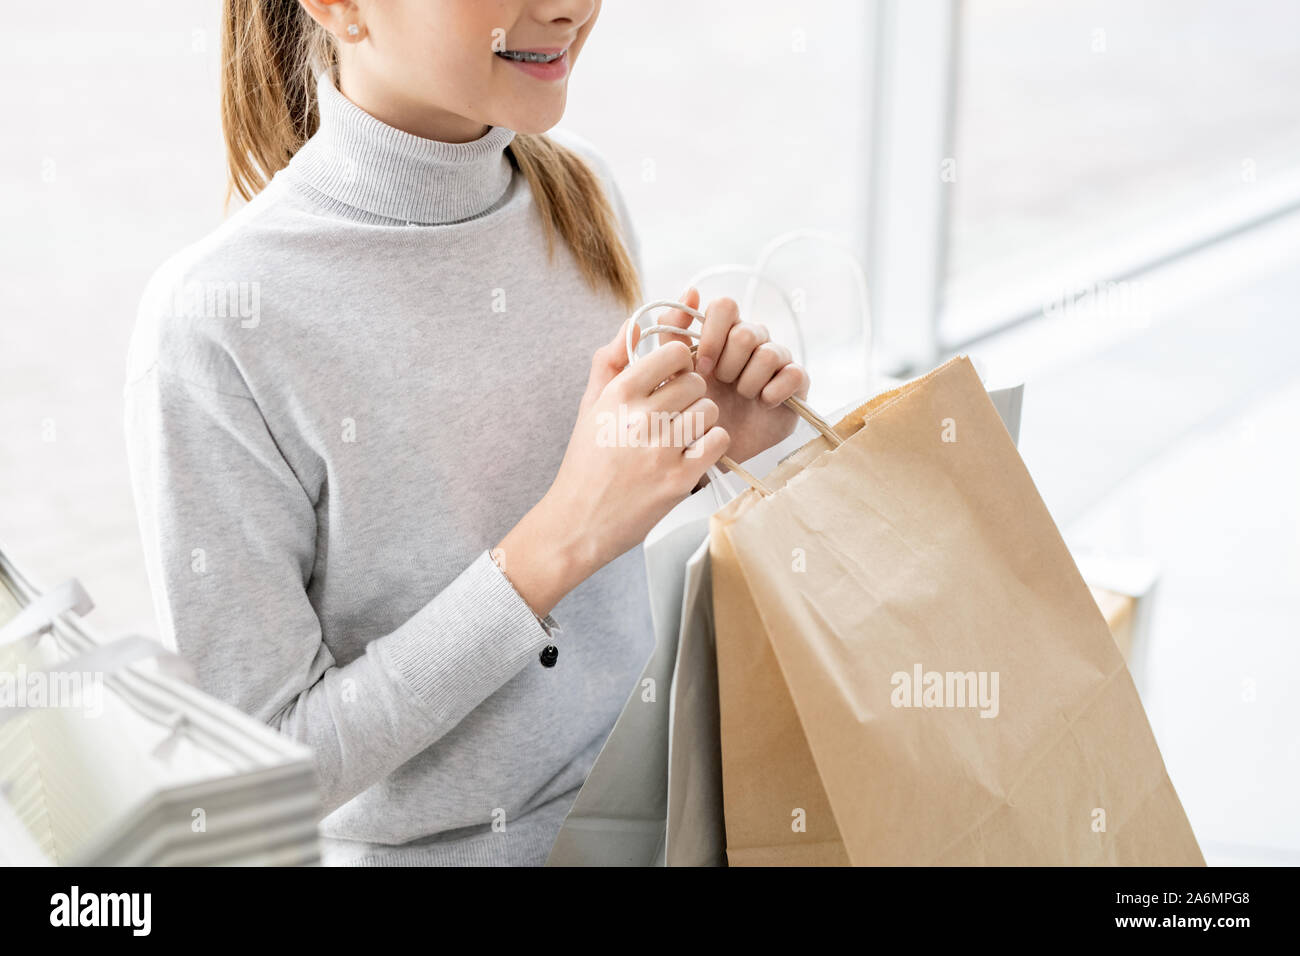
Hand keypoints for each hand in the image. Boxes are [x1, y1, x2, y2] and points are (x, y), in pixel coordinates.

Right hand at [494, 319, 729, 615]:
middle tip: (678, 412)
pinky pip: (717, 442)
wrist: (578, 522)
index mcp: (618, 395)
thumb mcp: (590, 406)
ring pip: (710, 410)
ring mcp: (661, 449)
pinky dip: (711, 446)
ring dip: (704, 421)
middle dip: (693, 394)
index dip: (681, 363)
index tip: (673, 378)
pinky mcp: (679, 479)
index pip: (674, 352)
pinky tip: (694, 453)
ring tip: (685, 435)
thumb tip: (635, 322)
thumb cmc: (586, 462)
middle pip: (696, 381)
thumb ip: (611, 360)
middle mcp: (639, 418)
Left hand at [659, 288, 808, 467]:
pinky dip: (774, 392)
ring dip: (749, 382)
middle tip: (722, 383)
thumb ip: (673, 333)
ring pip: (768, 354)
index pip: (724, 306)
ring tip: (742, 396)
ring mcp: (778, 358)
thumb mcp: (676, 372)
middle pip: (745, 332)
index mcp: (724, 331)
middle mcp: (753, 339)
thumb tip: (691, 291)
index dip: (712, 334)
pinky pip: (794, 374)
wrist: (716, 445)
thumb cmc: (696, 406)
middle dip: (728, 364)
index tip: (702, 366)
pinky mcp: (797, 381)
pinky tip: (763, 403)